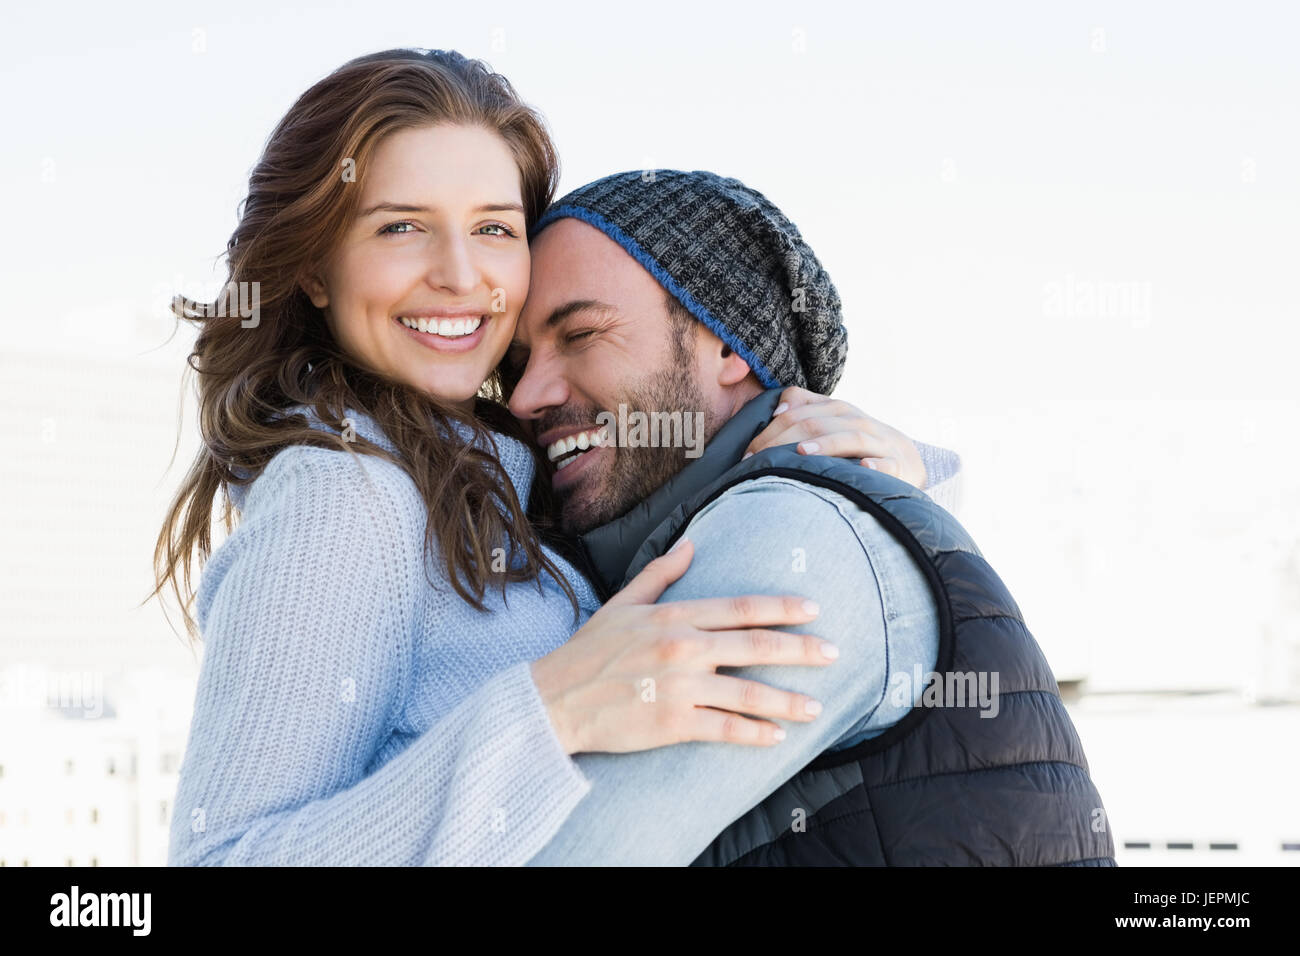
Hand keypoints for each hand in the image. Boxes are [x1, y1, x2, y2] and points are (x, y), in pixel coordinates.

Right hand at [530, 538, 838, 754]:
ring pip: (748, 693)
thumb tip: (691, 545)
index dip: (781, 608)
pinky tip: (777, 737)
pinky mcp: (673, 724)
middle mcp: (682, 647)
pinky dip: (755, 733)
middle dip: (801, 650)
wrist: (555, 700)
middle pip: (756, 646)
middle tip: (834, 652)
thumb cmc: (587, 651)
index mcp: (673, 616)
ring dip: (787, 700)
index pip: (739, 608)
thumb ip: (660, 574)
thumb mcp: (622, 604)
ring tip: (817, 707)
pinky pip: (726, 729)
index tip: (813, 609)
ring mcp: (680, 687)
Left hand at [742, 386, 926, 488]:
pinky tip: (864, 468)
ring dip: (827, 444)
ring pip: (851, 437)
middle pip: (817, 423)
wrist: (904, 456)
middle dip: (784, 441)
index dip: (769, 431)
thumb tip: (776, 410)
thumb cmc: (855, 440)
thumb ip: (803, 406)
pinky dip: (876, 466)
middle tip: (757, 463)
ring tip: (803, 453)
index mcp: (837, 409)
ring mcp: (879, 442)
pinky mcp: (897, 466)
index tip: (747, 454)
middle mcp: (856, 421)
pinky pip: (887, 465)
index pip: (798, 412)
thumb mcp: (831, 419)